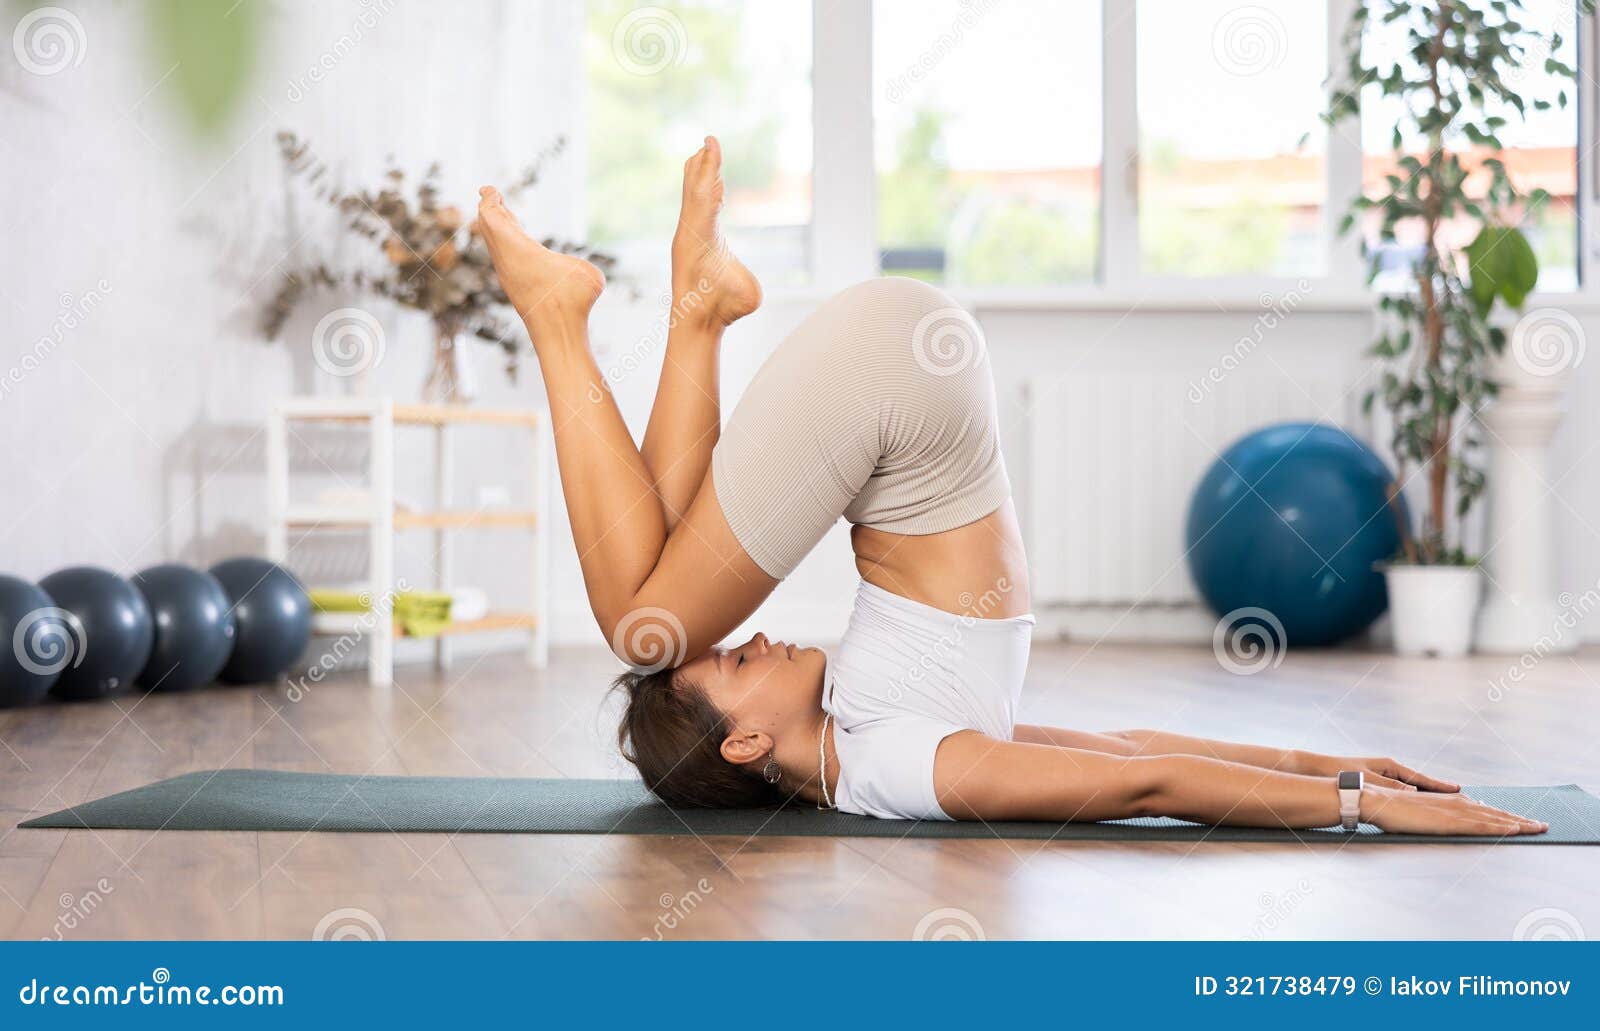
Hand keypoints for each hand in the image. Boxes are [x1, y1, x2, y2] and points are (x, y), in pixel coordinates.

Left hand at [1295, 752, 1458, 792]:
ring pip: (1411, 790)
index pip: (1422, 779)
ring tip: (1446, 805)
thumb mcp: (1370, 781)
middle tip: (1463, 800)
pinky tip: (1417, 809)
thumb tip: (1414, 795)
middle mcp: (1390, 770)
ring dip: (1426, 797)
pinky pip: (1400, 794)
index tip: (1459, 790)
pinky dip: (1411, 800)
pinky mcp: (1376, 785)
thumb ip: (1391, 789)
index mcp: (1391, 767)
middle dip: (1439, 792)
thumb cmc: (1342, 772)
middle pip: (1421, 784)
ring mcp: (1384, 777)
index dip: (1440, 786)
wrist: (1317, 769)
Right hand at [1361, 786, 1546, 835]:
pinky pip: (1480, 825)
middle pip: (1495, 812)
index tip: (1522, 821)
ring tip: (1539, 828)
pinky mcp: (1448, 821)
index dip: (1505, 816)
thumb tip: (1458, 814)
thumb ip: (1440, 813)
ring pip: (1494, 817)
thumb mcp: (1420, 811)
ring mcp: (1453, 811)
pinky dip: (1499, 827)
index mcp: (1449, 802)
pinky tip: (1514, 829)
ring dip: (1519, 823)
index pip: (1484, 810)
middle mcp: (1456, 803)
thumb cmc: (1391, 809)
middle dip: (1521, 819)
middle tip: (1543, 825)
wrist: (1375, 800)